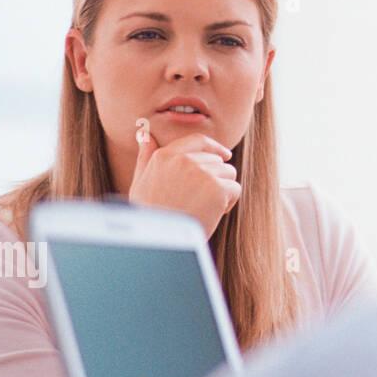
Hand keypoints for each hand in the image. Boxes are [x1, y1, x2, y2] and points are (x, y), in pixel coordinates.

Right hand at [128, 120, 239, 237]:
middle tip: (199, 201)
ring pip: (229, 173)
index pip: (198, 140)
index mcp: (165, 156)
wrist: (159, 241)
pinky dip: (229, 202)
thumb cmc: (150, 215)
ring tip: (203, 207)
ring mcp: (201, 172)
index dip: (214, 147)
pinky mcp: (216, 187)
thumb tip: (145, 135)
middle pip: (218, 160)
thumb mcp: (141, 183)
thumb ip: (146, 157)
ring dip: (223, 190)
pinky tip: (212, 213)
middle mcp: (184, 159)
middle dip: (215, 179)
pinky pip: (234, 189)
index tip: (224, 155)